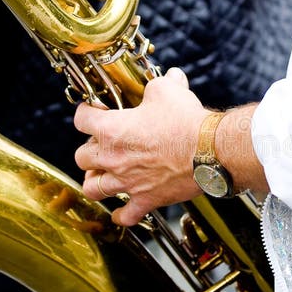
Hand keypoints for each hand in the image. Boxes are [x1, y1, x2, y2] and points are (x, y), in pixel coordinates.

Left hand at [74, 68, 207, 225]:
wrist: (209, 150)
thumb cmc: (187, 121)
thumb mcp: (168, 90)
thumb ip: (162, 83)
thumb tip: (171, 76)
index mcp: (112, 129)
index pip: (81, 119)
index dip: (86, 113)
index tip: (94, 112)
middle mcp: (113, 157)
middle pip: (81, 157)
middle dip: (89, 150)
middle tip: (102, 145)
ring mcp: (127, 181)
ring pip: (92, 188)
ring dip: (95, 181)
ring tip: (102, 176)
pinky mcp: (146, 199)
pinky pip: (125, 216)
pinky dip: (121, 215)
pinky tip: (121, 211)